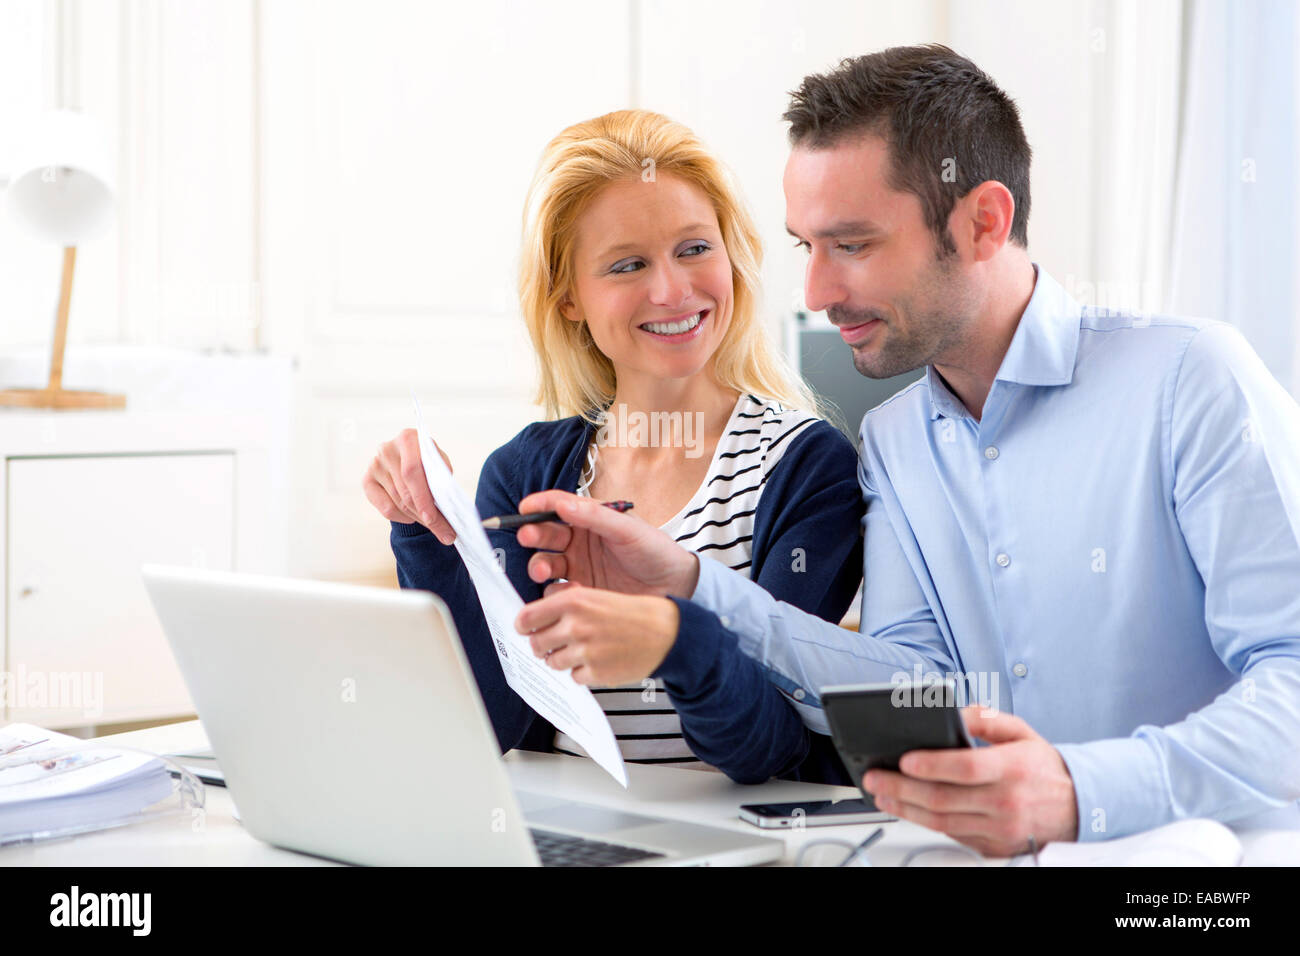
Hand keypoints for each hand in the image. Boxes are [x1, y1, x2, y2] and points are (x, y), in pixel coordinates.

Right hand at [362, 428, 456, 543]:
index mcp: (408, 438)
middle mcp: (387, 449)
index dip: (422, 497)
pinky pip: (386, 508)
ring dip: (418, 518)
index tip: (432, 519)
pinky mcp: (367, 480)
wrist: (411, 459)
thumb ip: (442, 480)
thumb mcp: (439, 465)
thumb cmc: (429, 464)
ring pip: (398, 502)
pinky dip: (402, 517)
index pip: (412, 471)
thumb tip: (448, 508)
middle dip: (426, 515)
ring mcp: (374, 465)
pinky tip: (413, 517)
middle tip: (445, 533)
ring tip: (435, 527)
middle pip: (405, 490)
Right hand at [514, 490, 699, 597]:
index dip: (539, 505)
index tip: (525, 508)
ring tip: (544, 571)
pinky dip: (555, 591)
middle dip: (533, 535)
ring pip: (545, 563)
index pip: (558, 506)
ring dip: (539, 565)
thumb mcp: (628, 530)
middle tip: (528, 538)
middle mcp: (581, 541)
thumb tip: (563, 504)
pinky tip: (570, 591)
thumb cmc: (657, 552)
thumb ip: (596, 516)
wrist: (676, 587)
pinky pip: (557, 591)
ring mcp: (579, 566)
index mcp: (591, 519)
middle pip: (546, 535)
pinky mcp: (581, 591)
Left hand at [515, 584, 679, 684]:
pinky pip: (574, 677)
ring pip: (553, 662)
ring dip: (562, 659)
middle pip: (536, 644)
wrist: (667, 632)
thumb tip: (536, 618)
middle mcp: (576, 626)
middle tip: (555, 642)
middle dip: (542, 645)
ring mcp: (585, 651)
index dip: (523, 626)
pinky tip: (598, 660)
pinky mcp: (596, 673)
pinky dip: (582, 671)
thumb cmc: (633, 613)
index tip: (525, 628)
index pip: (527, 618)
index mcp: (573, 602)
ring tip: (582, 650)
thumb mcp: (596, 596)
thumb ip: (566, 605)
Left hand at [861, 707, 1078, 857]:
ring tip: (882, 794)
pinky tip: (907, 808)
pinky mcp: (995, 846)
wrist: (1077, 806)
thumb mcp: (1021, 732)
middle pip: (945, 799)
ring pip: (943, 822)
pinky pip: (953, 835)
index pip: (967, 768)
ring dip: (906, 808)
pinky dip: (926, 822)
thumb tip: (955, 713)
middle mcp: (1007, 803)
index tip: (905, 760)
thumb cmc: (1043, 767)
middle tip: (875, 777)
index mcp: (1013, 769)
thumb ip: (987, 719)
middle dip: (902, 788)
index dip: (933, 765)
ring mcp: (1000, 829)